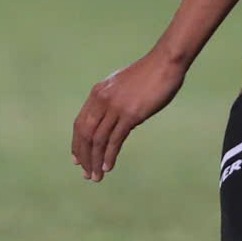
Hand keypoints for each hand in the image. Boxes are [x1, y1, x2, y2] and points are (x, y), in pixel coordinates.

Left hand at [71, 53, 186, 180]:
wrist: (164, 63)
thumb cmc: (148, 74)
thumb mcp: (123, 86)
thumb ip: (113, 101)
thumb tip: (113, 120)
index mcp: (98, 92)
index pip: (80, 123)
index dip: (76, 143)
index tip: (76, 159)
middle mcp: (102, 100)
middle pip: (85, 133)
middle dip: (83, 156)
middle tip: (85, 174)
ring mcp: (115, 107)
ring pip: (98, 139)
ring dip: (95, 161)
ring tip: (95, 177)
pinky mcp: (131, 114)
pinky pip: (115, 139)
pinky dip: (109, 155)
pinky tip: (107, 167)